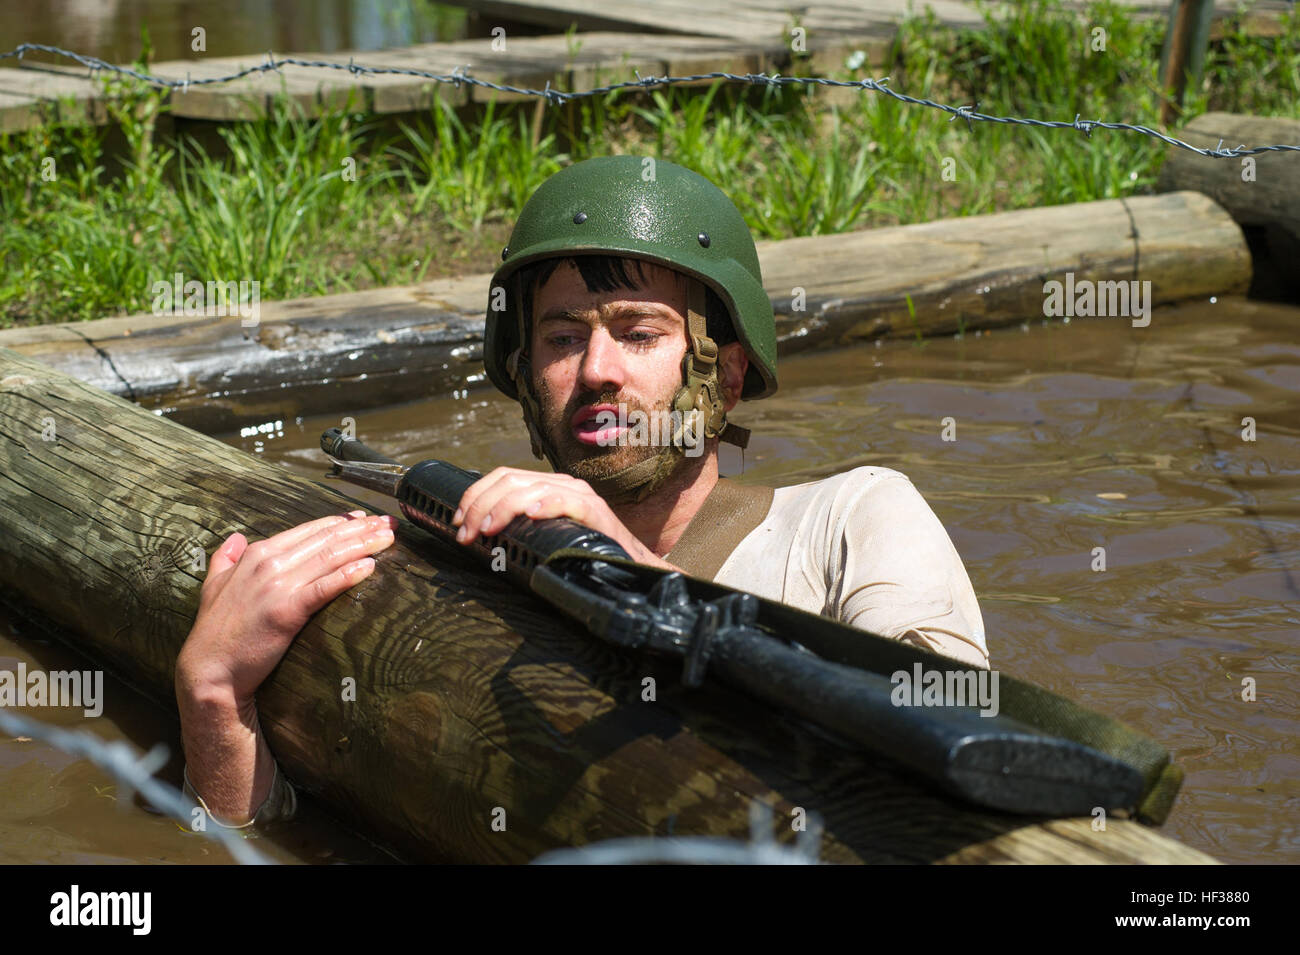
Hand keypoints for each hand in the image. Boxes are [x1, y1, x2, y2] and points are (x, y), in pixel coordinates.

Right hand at [177, 510, 397, 705]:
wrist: (210, 671)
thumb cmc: (215, 632)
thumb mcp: (213, 586)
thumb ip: (225, 559)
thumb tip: (234, 537)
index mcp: (256, 554)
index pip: (308, 530)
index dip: (340, 522)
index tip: (365, 518)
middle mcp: (268, 564)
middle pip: (325, 539)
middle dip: (362, 528)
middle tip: (390, 522)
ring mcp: (277, 586)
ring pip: (330, 557)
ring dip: (364, 544)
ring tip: (389, 538)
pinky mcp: (286, 611)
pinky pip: (324, 588)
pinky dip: (348, 574)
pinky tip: (370, 566)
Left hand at [451, 468, 671, 567]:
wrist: (631, 569)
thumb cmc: (585, 557)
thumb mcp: (546, 538)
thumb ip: (520, 530)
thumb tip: (478, 536)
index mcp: (548, 488)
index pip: (503, 476)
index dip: (475, 495)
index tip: (457, 520)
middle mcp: (563, 485)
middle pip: (511, 479)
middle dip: (479, 505)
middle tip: (465, 533)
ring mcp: (581, 497)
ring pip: (533, 487)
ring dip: (502, 508)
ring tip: (486, 529)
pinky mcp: (597, 513)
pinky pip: (568, 501)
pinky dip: (546, 504)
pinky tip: (530, 515)